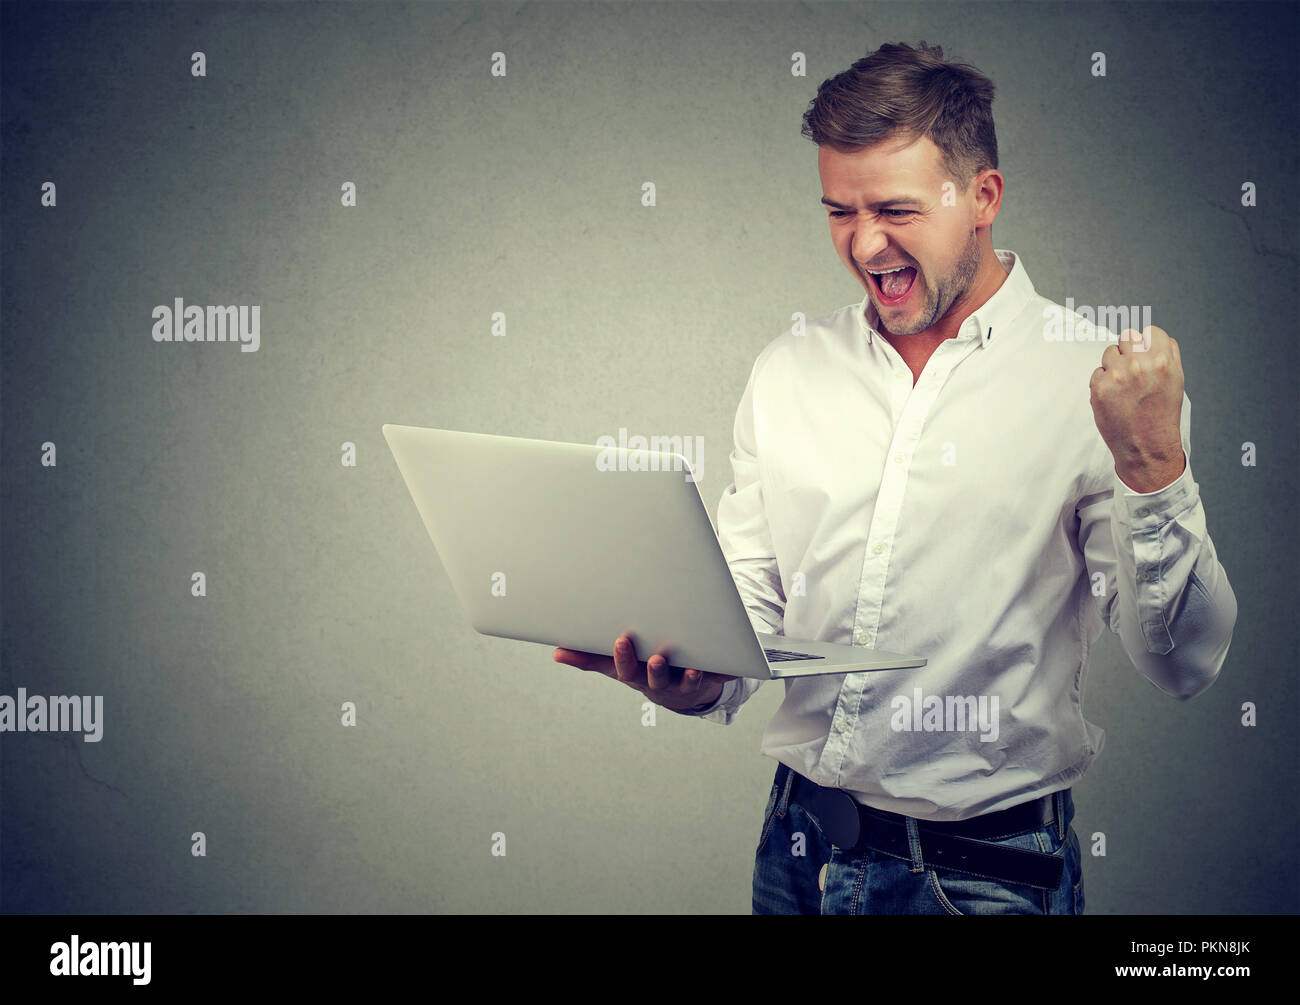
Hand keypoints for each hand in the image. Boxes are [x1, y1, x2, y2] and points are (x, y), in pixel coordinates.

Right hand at [552, 634, 736, 712]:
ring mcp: (684, 682)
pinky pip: (719, 677)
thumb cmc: (642, 670)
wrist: (680, 690)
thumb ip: (587, 658)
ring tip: (691, 668)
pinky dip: (726, 672)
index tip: (621, 640)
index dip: (624, 657)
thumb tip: (556, 651)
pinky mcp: (710, 678)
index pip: (626, 669)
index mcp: (636, 675)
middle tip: (655, 658)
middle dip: (655, 669)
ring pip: (686, 682)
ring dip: (688, 676)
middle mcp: (660, 682)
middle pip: (656, 678)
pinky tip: (731, 665)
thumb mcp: (614, 665)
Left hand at [1088, 324, 1185, 492]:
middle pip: (1127, 337)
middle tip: (1133, 368)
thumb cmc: (1163, 414)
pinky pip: (1097, 372)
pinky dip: (1104, 382)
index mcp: (1162, 360)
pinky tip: (1115, 397)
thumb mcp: (1177, 381)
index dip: (1148, 343)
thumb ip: (1169, 355)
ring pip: (1109, 352)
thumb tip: (1155, 337)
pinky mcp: (1099, 388)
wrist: (1147, 447)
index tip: (1146, 354)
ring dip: (1114, 365)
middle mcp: (1139, 364)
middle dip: (1129, 350)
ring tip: (1125, 386)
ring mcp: (1116, 375)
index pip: (1150, 332)